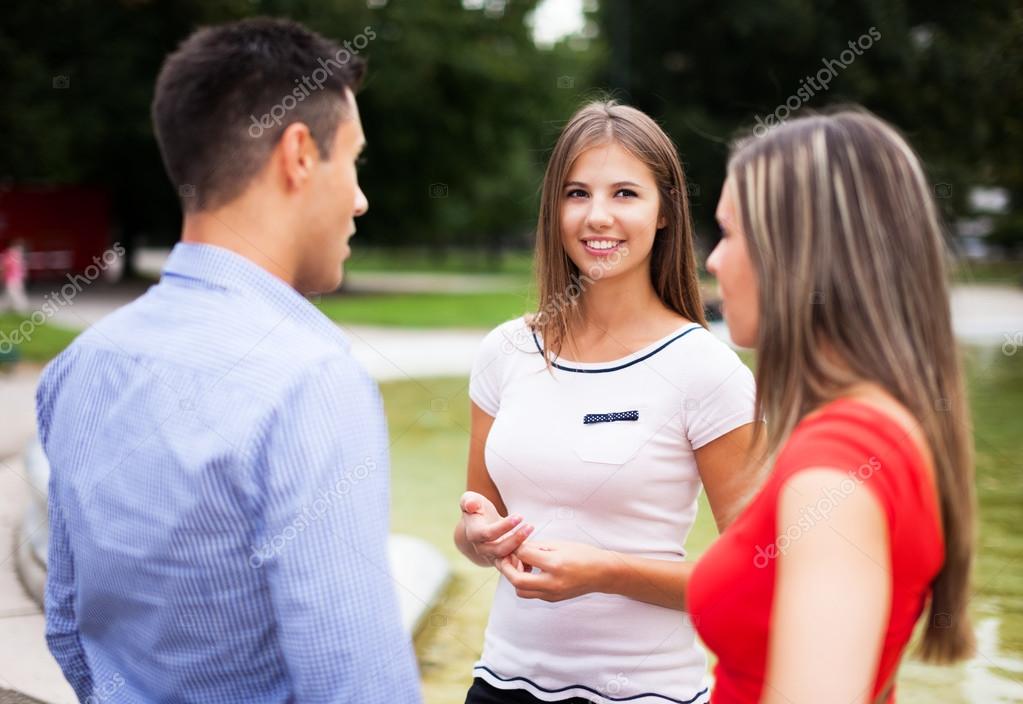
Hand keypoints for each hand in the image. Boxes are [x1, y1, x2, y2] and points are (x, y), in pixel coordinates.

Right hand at [460, 491, 533, 563]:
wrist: (479, 525)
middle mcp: (482, 549)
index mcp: (473, 534)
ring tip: (533, 535)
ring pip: (508, 559)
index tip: (519, 516)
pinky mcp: (503, 560)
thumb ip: (469, 500)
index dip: (503, 527)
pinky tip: (536, 553)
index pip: (487, 534)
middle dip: (516, 539)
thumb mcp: (470, 500)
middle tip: (530, 526)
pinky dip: (525, 563)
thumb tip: (470, 505)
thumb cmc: (476, 509)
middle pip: (499, 550)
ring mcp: (493, 556)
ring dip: (522, 549)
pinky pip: (514, 566)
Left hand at [495, 540, 616, 601]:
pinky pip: (532, 594)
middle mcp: (552, 582)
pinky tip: (531, 571)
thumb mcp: (560, 544)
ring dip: (515, 578)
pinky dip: (526, 583)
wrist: (602, 573)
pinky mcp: (553, 599)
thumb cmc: (583, 554)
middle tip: (505, 557)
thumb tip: (518, 547)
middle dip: (507, 568)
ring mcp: (552, 594)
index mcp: (555, 564)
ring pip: (522, 591)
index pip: (524, 555)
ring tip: (520, 565)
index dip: (515, 548)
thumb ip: (537, 546)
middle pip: (517, 580)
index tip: (513, 543)